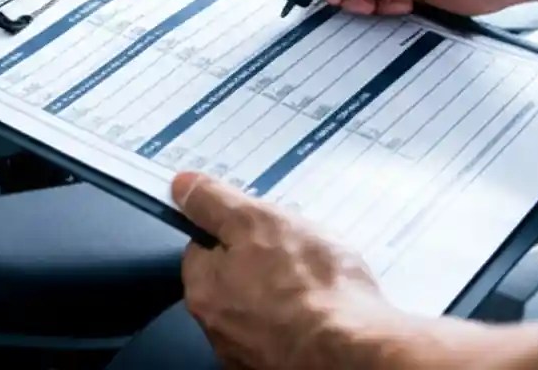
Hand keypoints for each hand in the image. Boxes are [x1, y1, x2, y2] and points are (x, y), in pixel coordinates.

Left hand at [172, 171, 408, 369]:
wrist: (355, 350)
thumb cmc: (310, 288)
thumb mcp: (255, 221)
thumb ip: (214, 203)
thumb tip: (182, 186)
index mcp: (204, 289)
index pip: (204, 248)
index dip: (233, 229)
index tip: (257, 223)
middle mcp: (220, 327)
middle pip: (235, 278)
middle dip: (263, 260)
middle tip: (296, 248)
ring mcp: (251, 351)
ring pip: (264, 306)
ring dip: (285, 291)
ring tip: (320, 279)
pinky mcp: (284, 365)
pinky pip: (290, 331)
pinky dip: (305, 320)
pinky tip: (329, 309)